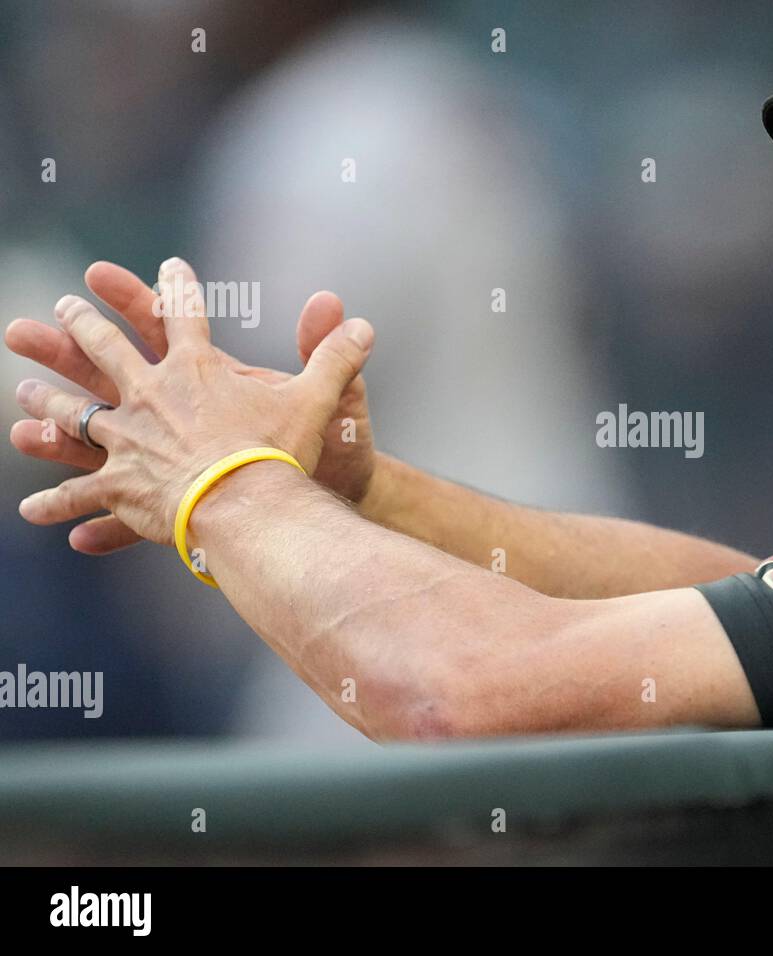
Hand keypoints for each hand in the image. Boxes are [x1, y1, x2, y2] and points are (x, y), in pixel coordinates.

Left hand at [6, 259, 376, 552]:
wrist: (244, 503)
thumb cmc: (278, 451)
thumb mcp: (319, 399)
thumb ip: (337, 357)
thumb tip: (363, 322)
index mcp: (197, 369)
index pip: (185, 314)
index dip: (178, 287)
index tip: (169, 263)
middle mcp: (149, 394)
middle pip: (106, 351)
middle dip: (80, 327)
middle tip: (60, 308)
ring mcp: (125, 439)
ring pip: (73, 413)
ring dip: (47, 403)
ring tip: (20, 396)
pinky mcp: (117, 485)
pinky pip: (79, 495)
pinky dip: (56, 502)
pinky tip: (29, 508)